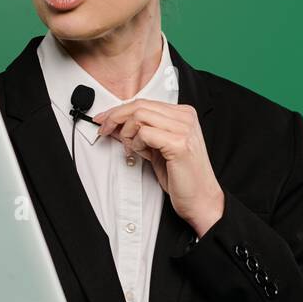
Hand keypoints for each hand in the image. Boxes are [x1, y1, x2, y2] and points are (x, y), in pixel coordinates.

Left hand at [93, 101, 224, 237]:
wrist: (200, 198)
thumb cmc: (179, 175)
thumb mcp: (155, 147)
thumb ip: (138, 132)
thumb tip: (113, 123)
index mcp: (182, 114)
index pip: (143, 102)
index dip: (118, 110)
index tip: (102, 120)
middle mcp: (185, 117)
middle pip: (139, 105)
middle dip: (114, 118)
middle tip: (103, 130)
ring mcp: (184, 129)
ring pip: (139, 116)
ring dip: (126, 133)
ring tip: (131, 149)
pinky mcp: (179, 143)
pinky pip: (144, 134)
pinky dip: (136, 144)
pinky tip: (141, 154)